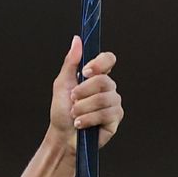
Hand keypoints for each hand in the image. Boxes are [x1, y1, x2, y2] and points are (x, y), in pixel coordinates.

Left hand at [48, 37, 121, 152]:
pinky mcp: (115, 119)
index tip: (85, 71)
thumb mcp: (62, 84)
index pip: (109, 59)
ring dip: (83, 108)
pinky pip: (105, 114)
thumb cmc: (62, 112)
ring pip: (102, 99)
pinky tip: (81, 124)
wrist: (62, 136)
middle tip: (73, 101)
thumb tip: (77, 40)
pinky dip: (88, 119)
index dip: (100, 63)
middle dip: (83, 92)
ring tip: (75, 115)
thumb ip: (71, 62)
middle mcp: (108, 88)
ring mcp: (113, 103)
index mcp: (97, 76)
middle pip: (104, 80)